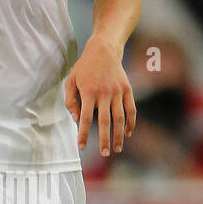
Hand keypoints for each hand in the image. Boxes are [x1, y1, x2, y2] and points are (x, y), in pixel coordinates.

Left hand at [65, 36, 136, 156]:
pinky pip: (131, 109)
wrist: (103, 50)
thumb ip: (70, 101)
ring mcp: (117, 92)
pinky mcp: (127, 89)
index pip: (86, 118)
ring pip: (120, 118)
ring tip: (117, 149)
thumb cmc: (84, 67)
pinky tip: (128, 133)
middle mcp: (104, 93)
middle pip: (106, 121)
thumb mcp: (70, 81)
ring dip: (119, 135)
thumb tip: (77, 119)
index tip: (81, 146)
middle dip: (105, 140)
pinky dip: (131, 122)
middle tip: (104, 154)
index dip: (84, 134)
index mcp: (89, 92)